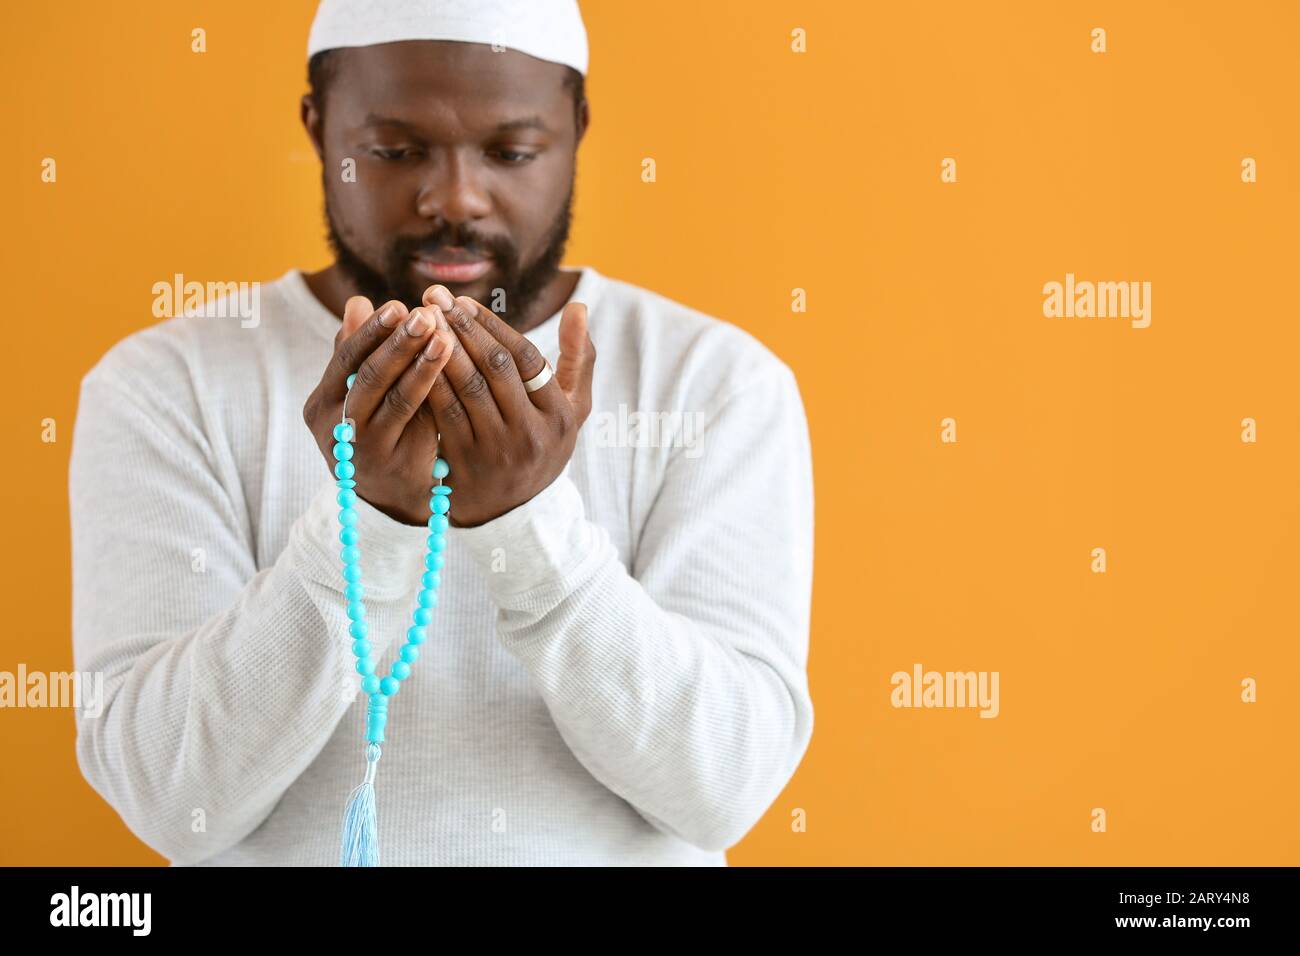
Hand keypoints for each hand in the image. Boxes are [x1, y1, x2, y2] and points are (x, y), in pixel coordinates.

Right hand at [303, 295, 457, 524]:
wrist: (385, 495)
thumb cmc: (372, 429)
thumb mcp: (357, 393)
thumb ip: (357, 352)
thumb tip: (357, 302)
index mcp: (321, 403)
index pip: (345, 358)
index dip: (372, 331)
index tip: (398, 305)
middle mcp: (337, 427)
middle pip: (370, 377)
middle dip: (400, 343)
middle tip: (426, 314)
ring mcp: (367, 449)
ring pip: (397, 401)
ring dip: (423, 366)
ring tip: (446, 338)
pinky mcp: (398, 465)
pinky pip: (422, 424)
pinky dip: (438, 397)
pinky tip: (457, 375)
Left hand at [420, 285, 595, 526]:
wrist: (515, 511)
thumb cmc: (543, 443)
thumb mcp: (572, 408)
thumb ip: (579, 357)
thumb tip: (579, 306)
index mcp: (560, 416)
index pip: (528, 358)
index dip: (493, 326)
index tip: (464, 302)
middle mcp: (532, 434)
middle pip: (495, 368)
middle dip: (462, 328)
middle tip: (434, 299)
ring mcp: (498, 450)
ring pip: (466, 388)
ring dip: (440, 349)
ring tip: (419, 320)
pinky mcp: (466, 462)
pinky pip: (442, 413)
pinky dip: (428, 381)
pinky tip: (411, 358)